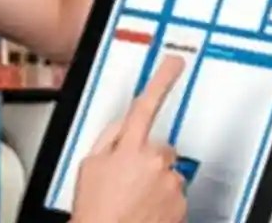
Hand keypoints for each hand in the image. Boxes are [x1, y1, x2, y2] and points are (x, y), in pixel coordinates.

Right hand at [73, 56, 188, 222]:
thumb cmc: (95, 211)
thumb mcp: (90, 167)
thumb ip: (109, 139)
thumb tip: (123, 125)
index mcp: (130, 149)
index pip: (146, 106)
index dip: (161, 81)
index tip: (174, 63)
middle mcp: (155, 163)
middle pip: (161, 148)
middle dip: (149, 159)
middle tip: (129, 181)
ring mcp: (170, 184)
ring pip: (168, 173)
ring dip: (156, 182)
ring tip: (134, 200)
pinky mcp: (181, 204)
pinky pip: (175, 195)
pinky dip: (163, 201)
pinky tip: (145, 210)